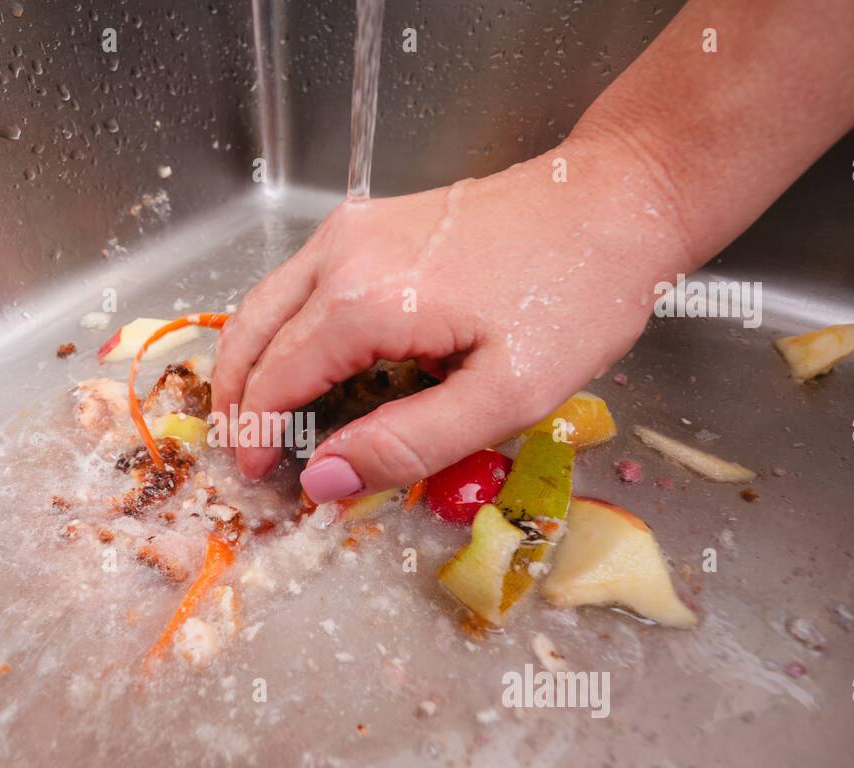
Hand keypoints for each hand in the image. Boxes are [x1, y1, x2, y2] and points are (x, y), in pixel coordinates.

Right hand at [211, 135, 694, 501]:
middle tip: (246, 455)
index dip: (257, 437)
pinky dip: (282, 329)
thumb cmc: (574, 297)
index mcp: (364, 300)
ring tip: (262, 418)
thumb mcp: (505, 397)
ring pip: (266, 302)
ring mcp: (351, 229)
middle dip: (237, 402)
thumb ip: (408, 444)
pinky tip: (304, 364)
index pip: (276, 380)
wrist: (616, 200)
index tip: (261, 481)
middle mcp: (340, 253)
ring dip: (253, 363)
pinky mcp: (369, 222)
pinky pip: (298, 282)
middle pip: (252, 335)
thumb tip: (323, 481)